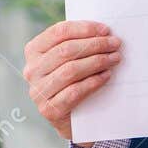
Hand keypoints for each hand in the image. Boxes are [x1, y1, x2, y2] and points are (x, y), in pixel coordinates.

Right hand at [23, 20, 121, 141]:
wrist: (71, 119)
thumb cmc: (73, 80)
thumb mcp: (69, 59)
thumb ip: (78, 43)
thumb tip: (103, 31)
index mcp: (34, 50)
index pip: (59, 32)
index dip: (84, 29)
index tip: (106, 30)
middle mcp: (32, 70)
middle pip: (67, 50)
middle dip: (95, 44)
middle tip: (115, 44)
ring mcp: (38, 91)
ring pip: (70, 70)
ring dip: (97, 62)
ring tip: (114, 58)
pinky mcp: (49, 109)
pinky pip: (74, 92)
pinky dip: (93, 82)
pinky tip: (107, 75)